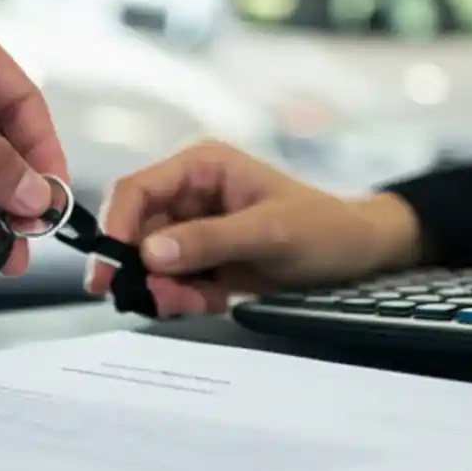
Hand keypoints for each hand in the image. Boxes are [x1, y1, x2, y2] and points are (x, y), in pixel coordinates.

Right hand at [86, 141, 423, 315]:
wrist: (359, 255)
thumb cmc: (324, 229)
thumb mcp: (270, 233)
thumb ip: (210, 240)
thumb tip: (152, 252)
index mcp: (200, 166)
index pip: (136, 189)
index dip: (117, 227)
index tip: (112, 268)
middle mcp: (189, 194)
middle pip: (136, 230)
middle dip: (141, 269)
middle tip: (153, 300)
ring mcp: (194, 228)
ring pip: (150, 262)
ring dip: (163, 289)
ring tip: (195, 304)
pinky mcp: (203, 259)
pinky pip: (172, 281)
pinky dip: (182, 298)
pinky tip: (211, 303)